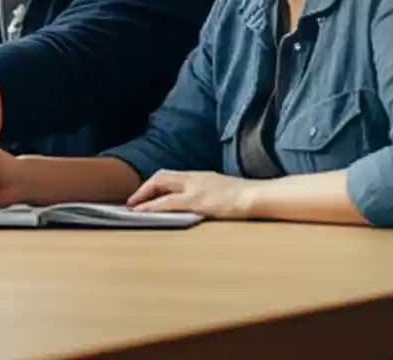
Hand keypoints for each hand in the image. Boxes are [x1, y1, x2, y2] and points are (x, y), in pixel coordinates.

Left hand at [126, 170, 255, 218]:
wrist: (260, 196)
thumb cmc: (247, 197)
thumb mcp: (225, 190)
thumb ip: (210, 192)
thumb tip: (202, 202)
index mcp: (202, 176)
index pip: (171, 175)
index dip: (154, 184)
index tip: (144, 194)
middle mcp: (196, 179)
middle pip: (162, 177)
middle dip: (145, 189)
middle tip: (132, 203)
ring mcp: (196, 190)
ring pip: (161, 190)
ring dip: (144, 200)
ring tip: (133, 210)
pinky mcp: (198, 202)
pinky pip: (168, 204)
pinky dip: (153, 209)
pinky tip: (145, 215)